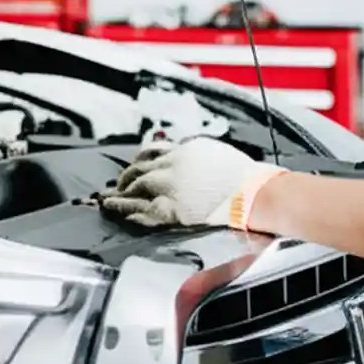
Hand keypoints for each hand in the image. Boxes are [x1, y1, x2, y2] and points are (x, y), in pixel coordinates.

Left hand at [100, 138, 285, 228]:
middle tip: (117, 187)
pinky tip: (122, 214)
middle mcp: (172, 165)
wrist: (254, 191)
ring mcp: (171, 187)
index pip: (150, 152)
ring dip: (121, 196)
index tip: (132, 168)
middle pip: (139, 170)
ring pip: (137, 189)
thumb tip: (179, 149)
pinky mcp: (174, 209)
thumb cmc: (241, 174)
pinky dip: (131, 212)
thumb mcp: (212, 150)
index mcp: (182, 150)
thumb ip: (191, 151)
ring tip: (108, 201)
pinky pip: (146, 211)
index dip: (137, 162)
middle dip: (125, 179)